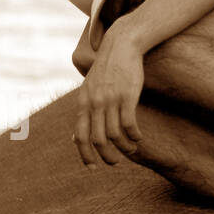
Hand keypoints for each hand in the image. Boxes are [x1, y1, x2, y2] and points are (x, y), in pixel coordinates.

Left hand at [74, 24, 144, 165]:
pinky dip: (134, 135)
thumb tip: (74, 139)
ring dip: (124, 147)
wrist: (121, 45)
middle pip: (98, 140)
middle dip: (107, 157)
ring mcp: (110, 99)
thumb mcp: (88, 91)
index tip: (92, 168)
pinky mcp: (127, 96)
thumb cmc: (107, 70)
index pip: (80, 136)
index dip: (85, 155)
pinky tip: (139, 137)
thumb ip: (83, 115)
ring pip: (115, 135)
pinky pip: (129, 124)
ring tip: (132, 149)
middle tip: (116, 163)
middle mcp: (94, 103)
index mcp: (83, 103)